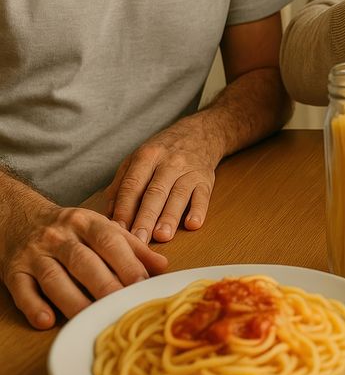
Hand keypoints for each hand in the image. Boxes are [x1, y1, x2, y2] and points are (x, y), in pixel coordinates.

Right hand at [2, 202, 167, 328]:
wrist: (18, 216)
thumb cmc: (70, 229)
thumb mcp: (101, 227)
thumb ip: (132, 246)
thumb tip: (162, 266)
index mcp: (85, 222)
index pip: (108, 241)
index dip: (126, 263)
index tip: (143, 284)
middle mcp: (58, 236)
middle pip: (83, 261)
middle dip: (105, 285)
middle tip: (122, 305)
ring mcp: (34, 254)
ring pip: (53, 278)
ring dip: (73, 300)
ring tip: (92, 318)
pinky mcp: (12, 271)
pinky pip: (21, 290)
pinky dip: (33, 306)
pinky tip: (46, 321)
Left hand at [105, 118, 220, 243]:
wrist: (199, 134)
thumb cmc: (163, 151)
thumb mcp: (138, 159)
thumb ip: (122, 183)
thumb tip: (109, 213)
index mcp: (146, 156)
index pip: (133, 185)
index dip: (124, 208)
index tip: (118, 230)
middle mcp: (168, 163)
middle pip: (155, 193)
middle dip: (145, 218)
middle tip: (138, 240)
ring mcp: (189, 171)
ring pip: (178, 195)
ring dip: (170, 217)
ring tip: (162, 236)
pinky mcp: (206, 179)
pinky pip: (202, 196)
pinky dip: (198, 210)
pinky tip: (192, 224)